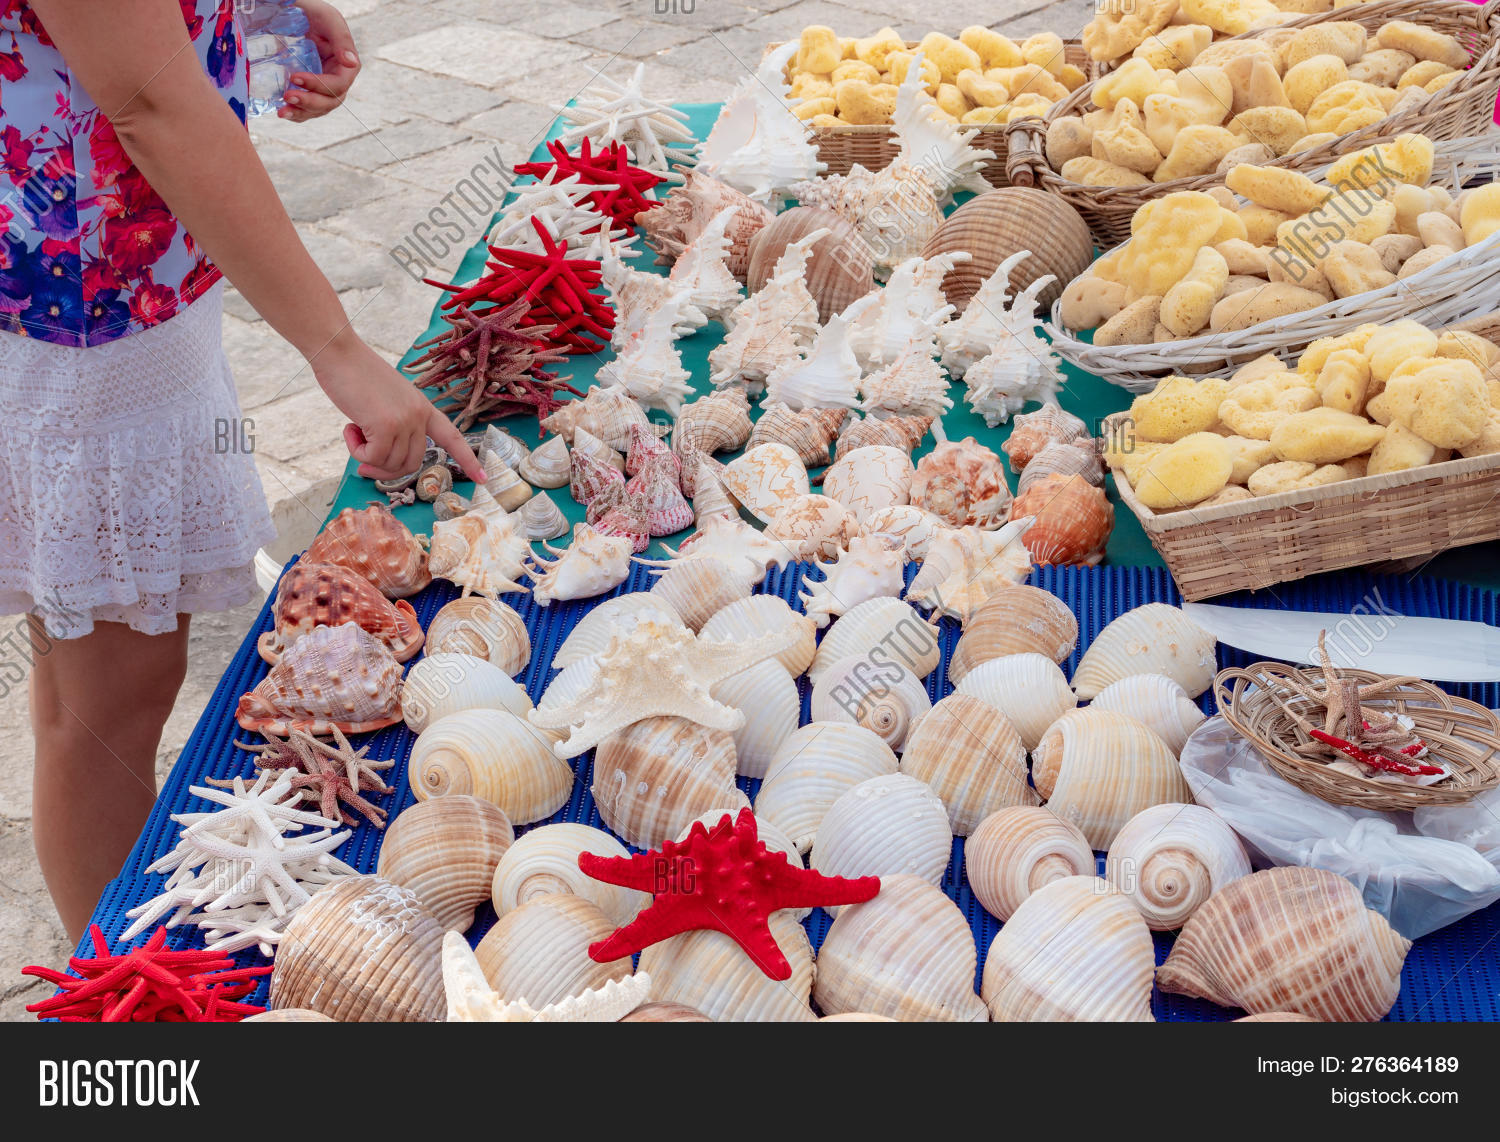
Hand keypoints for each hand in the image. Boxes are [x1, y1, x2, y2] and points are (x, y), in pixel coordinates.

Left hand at [279, 0, 359, 121]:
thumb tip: (351, 62)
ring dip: (301, 112)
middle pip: (330, 101)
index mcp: (346, 65)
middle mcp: (337, 79)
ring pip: (319, 109)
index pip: (338, 85)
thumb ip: (341, 38)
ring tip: (282, 111)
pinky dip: (297, 113)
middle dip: (309, 102)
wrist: (296, 12)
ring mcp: (323, 86)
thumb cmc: (313, 13)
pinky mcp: (310, 89)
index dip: (319, 85)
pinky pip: (307, 108)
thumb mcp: (328, 19)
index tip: (295, 77)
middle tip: (288, 96)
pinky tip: (283, 111)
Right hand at [312, 331, 485, 484]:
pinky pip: (372, 457)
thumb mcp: (386, 402)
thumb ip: (393, 426)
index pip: (452, 437)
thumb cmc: (355, 376)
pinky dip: (357, 451)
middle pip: (412, 463)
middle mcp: (419, 415)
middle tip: (363, 461)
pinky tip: (349, 428)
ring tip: (354, 430)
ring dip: (367, 457)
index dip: (468, 460)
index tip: (483, 479)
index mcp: (423, 408)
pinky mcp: (386, 425)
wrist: (339, 353)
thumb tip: (380, 461)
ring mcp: (405, 420)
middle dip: (385, 470)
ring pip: (391, 464)